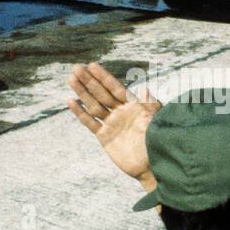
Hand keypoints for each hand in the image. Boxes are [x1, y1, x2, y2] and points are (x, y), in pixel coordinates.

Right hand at [67, 63, 160, 187]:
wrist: (152, 164)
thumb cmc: (158, 140)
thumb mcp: (157, 120)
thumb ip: (150, 104)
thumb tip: (145, 88)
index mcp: (133, 105)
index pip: (115, 88)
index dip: (104, 77)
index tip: (92, 65)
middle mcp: (120, 112)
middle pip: (101, 93)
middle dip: (89, 81)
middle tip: (76, 68)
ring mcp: (111, 124)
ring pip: (93, 105)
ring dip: (82, 93)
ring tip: (71, 80)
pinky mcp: (104, 136)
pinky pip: (90, 123)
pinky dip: (80, 113)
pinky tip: (71, 101)